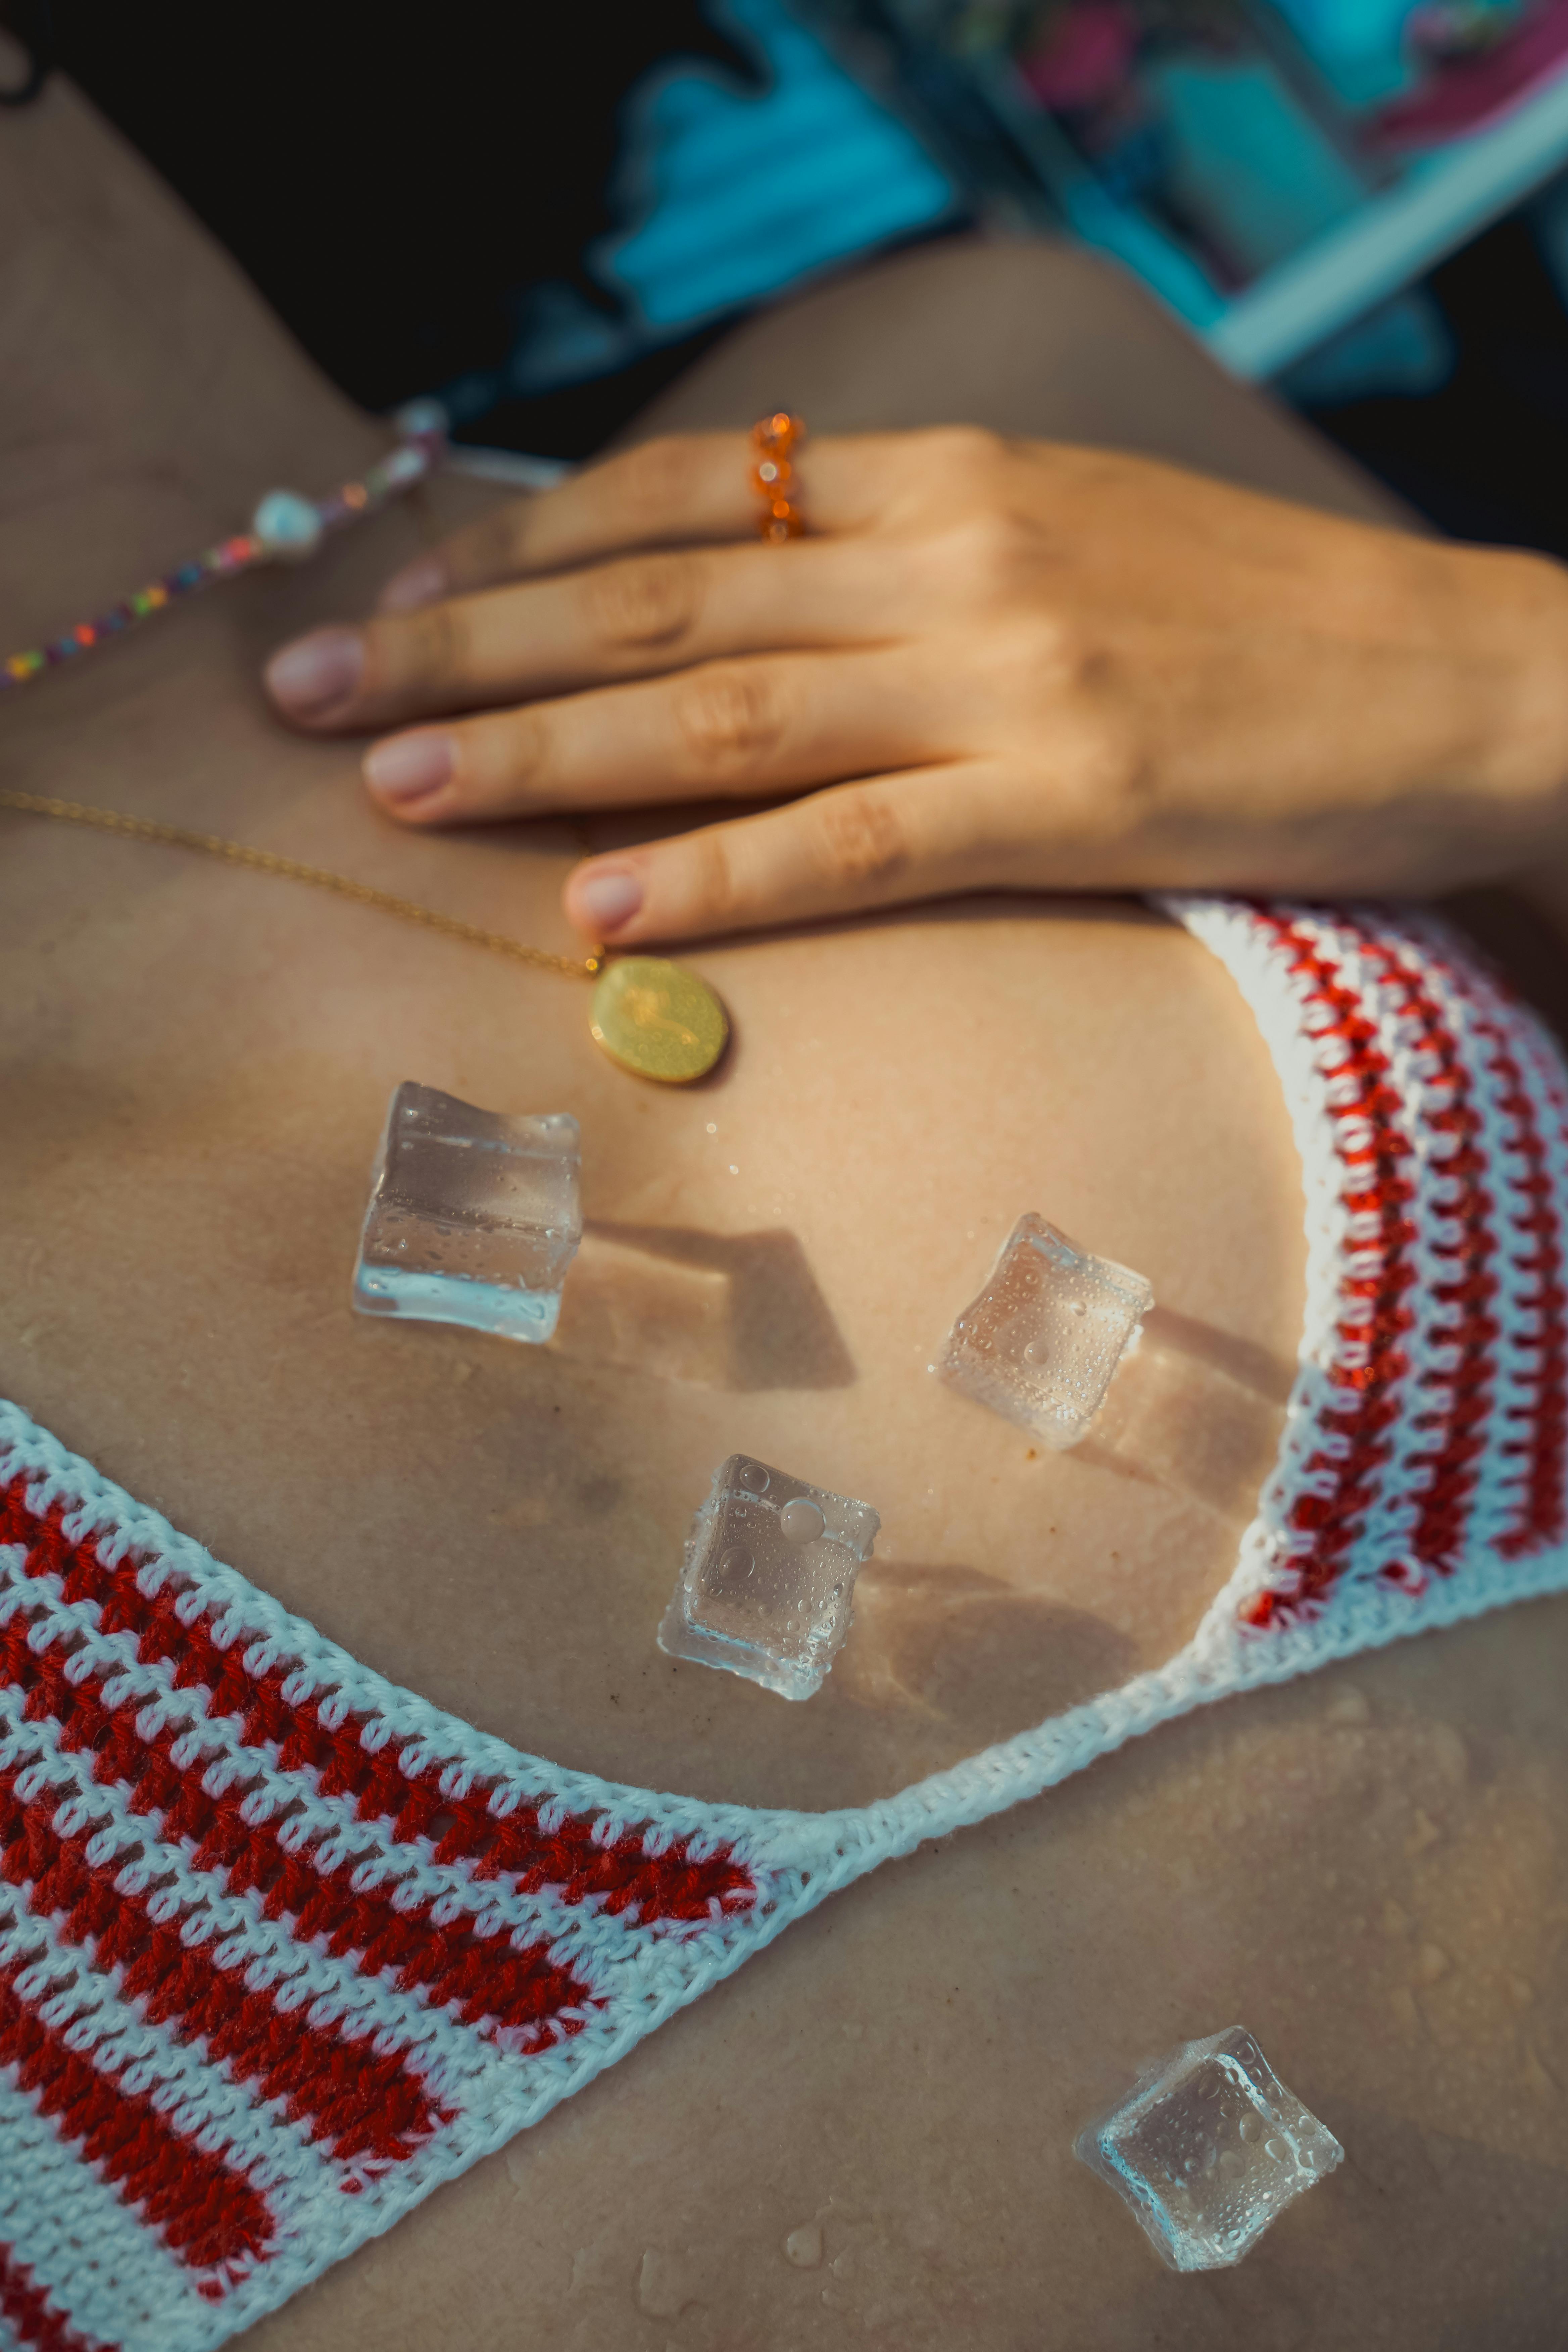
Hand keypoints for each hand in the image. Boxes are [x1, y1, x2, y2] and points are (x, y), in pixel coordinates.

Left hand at [262, 429, 1567, 944]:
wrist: (1463, 673)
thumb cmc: (1255, 616)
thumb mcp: (1063, 529)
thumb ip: (905, 551)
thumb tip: (748, 591)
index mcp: (950, 481)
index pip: (684, 501)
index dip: (516, 549)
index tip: (397, 594)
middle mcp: (953, 561)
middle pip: (658, 606)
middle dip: (463, 643)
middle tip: (306, 686)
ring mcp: (1009, 680)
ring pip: (722, 719)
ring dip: (542, 754)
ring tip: (392, 786)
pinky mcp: (1071, 800)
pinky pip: (856, 841)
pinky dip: (719, 874)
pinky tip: (602, 906)